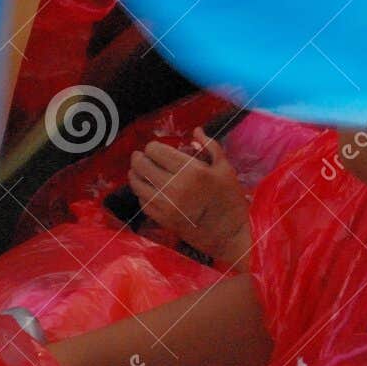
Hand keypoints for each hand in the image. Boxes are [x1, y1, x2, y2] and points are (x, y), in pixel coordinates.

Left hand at [128, 128, 250, 270]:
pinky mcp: (163, 220)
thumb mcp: (225, 168)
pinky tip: (146, 189)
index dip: (153, 147)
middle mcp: (175, 187)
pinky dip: (141, 192)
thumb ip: (209, 145)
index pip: (155, 150)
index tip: (158, 149)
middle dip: (140, 157)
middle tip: (143, 156)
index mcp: (190, 171)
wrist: (230, 235)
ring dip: (136, 174)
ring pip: (136, 183)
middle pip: (141, 164)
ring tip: (140, 170)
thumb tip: (196, 130)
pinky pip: (141, 201)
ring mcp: (166, 206)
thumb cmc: (230, 199)